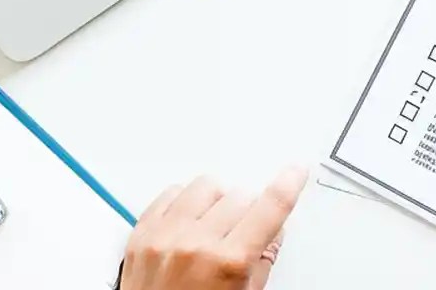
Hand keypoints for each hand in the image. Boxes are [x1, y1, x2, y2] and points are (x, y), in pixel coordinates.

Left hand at [120, 167, 308, 289]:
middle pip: (239, 195)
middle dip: (247, 212)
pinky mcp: (141, 233)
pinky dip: (184, 202)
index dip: (287, 185)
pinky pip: (171, 193)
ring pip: (206, 186)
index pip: (269, 208)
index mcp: (227, 263)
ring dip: (216, 201)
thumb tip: (274, 226)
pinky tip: (188, 222)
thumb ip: (262, 258)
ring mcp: (164, 236)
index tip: (295, 172)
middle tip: (241, 234)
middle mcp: (194, 244)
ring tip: (212, 226)